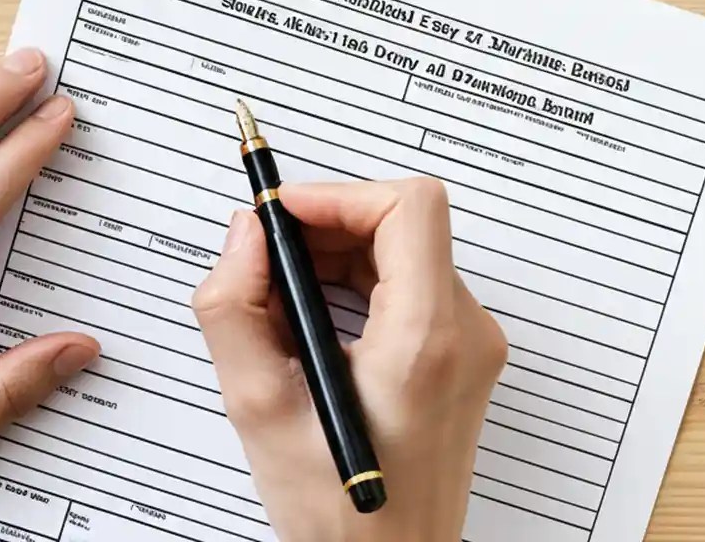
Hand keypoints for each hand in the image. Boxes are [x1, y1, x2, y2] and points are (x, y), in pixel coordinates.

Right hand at [193, 178, 507, 541]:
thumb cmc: (340, 513)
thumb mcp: (258, 407)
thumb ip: (234, 308)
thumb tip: (244, 239)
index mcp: (426, 341)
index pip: (407, 207)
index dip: (336, 195)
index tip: (284, 214)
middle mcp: (464, 335)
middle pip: (402, 223)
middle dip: (325, 226)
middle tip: (267, 259)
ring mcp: (470, 345)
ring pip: (406, 250)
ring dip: (336, 256)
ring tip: (281, 300)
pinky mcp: (460, 356)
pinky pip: (411, 285)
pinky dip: (357, 284)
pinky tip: (312, 320)